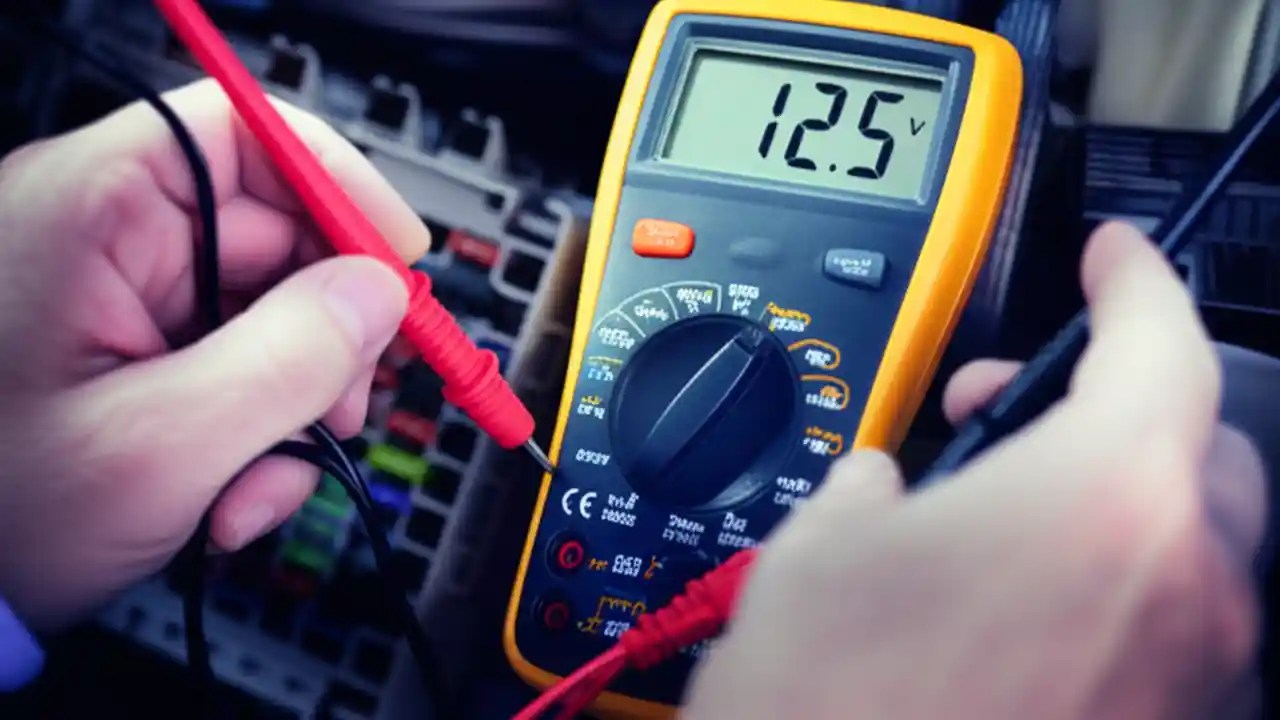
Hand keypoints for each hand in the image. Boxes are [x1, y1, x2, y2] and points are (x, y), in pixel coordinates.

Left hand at [0, 80, 429, 629]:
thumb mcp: (160, 449)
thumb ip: (286, 363)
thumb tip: (378, 296)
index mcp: (84, 211)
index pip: (244, 133)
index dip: (338, 185)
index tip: (399, 259)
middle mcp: (103, 236)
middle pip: (279, 238)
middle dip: (328, 337)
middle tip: (346, 408)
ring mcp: (119, 296)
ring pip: (273, 316)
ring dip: (292, 406)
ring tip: (258, 484)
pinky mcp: (135, 349)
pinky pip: (240, 364)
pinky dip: (256, 432)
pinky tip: (230, 493)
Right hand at [682, 222, 1265, 718]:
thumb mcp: (816, 557)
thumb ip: (870, 488)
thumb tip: (883, 493)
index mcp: (1104, 501)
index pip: (1162, 339)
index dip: (1133, 279)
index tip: (1114, 258)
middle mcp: (1183, 591)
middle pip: (1194, 442)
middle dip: (1105, 403)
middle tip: (1005, 407)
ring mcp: (1192, 680)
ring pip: (1181, 544)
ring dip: (1098, 503)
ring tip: (989, 521)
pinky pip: (1160, 631)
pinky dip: (1101, 594)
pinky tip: (1002, 615)